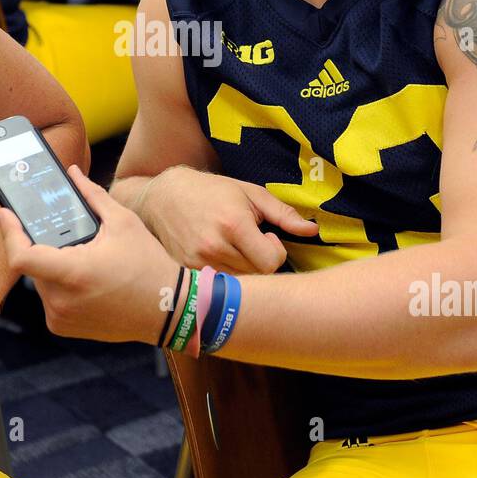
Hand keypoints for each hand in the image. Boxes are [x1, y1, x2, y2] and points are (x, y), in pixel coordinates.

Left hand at [0, 167, 181, 343]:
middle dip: (46, 247)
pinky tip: (86, 281)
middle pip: (34, 264)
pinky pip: (50, 299)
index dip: (9, 234)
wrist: (168, 310)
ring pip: (41, 282)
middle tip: (71, 239)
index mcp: (73, 273)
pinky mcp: (63, 328)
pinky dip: (60, 286)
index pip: (22, 257)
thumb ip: (92, 196)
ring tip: (85, 260)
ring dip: (53, 267)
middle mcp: (61, 300)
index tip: (5, 215)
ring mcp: (61, 318)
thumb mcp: (123, 223)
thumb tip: (73, 173)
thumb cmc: (148, 266)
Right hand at [134, 166, 317, 273]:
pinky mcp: (186, 272)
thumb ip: (283, 213)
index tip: (267, 237)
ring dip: (243, 269)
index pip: (271, 263)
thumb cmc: (212, 191)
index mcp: (234, 225)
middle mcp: (214, 247)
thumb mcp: (250, 193)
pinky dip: (225, 275)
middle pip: (257, 275)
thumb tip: (313, 231)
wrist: (163, 197)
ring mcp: (197, 262)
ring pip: (239, 284)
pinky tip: (219, 256)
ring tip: (233, 247)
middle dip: (260, 260)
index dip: (275, 252)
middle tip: (249, 241)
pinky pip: (218, 285)